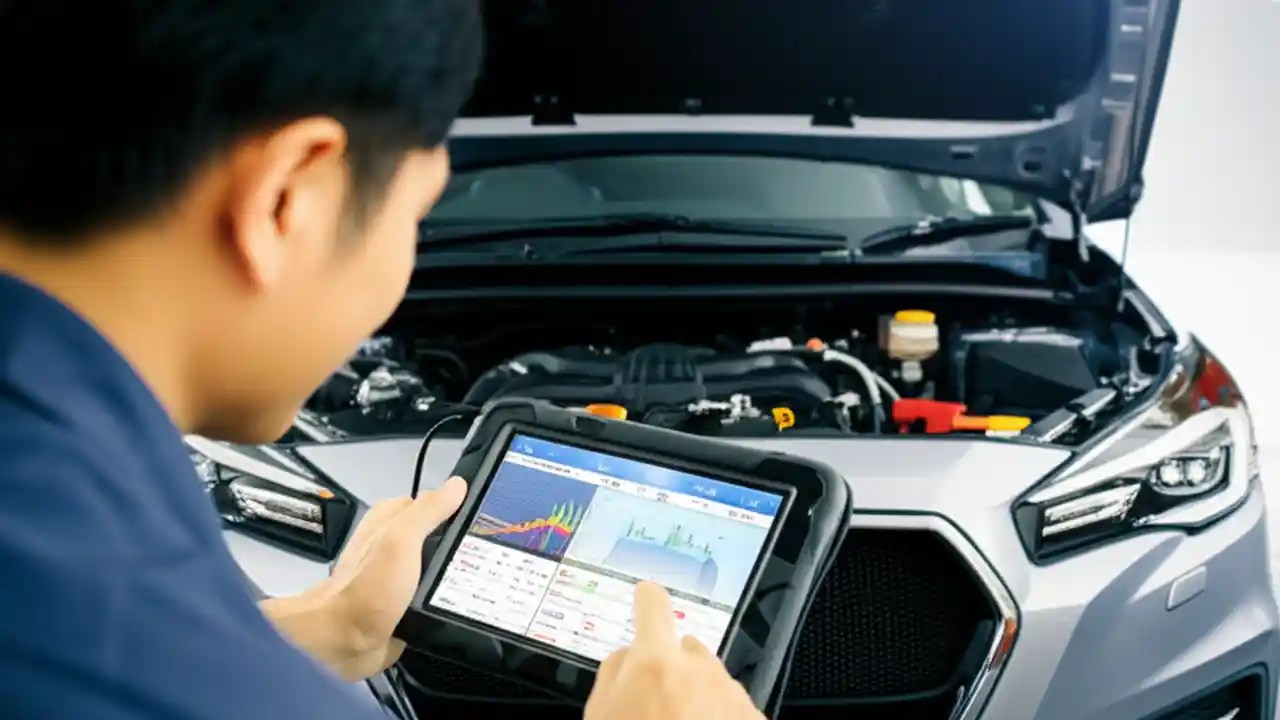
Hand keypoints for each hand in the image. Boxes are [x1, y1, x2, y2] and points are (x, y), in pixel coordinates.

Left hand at [262, 476, 466, 680]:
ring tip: (486, 577)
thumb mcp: (401, 540)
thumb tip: (457, 484)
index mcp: (387, 522)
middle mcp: (390, 547)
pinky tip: (463, 603)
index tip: (483, 515)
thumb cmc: (368, 589)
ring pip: (436, 568)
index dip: (453, 506)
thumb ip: (428, 511)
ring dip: (454, 575)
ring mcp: (395, 578)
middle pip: (435, 536)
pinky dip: (446, 600)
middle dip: (458, 544)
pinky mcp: (402, 606)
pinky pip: (432, 597)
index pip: (427, 503)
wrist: (344, 644)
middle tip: (488, 550)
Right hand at [585, 582, 763, 719]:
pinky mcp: (754, 718)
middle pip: (684, 648)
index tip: (647, 594)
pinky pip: (732, 709)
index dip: (647, 598)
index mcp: (653, 663)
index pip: (652, 607)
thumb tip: (625, 656)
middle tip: (653, 706)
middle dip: (671, 667)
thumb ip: (611, 677)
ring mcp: (731, 695)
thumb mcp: (598, 718)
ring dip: (696, 698)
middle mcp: (699, 670)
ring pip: (710, 682)